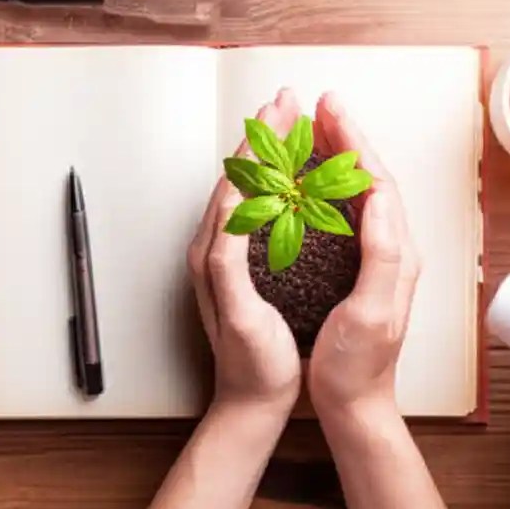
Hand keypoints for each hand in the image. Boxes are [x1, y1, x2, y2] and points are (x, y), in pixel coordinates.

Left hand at [188, 91, 303, 413]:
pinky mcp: (244, 269)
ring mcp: (230, 259)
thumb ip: (229, 269)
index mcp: (214, 255)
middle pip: (239, 177)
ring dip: (270, 154)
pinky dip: (277, 183)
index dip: (260, 143)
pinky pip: (259, 211)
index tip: (282, 112)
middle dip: (264, 136)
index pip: (235, 182)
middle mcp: (216, 250)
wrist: (250, 406)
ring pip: (249, 189)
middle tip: (288, 102)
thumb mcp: (243, 319)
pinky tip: (296, 178)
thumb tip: (231, 220)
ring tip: (292, 127)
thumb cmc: (252, 367)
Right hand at [308, 93, 420, 416]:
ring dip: (339, 154)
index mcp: (397, 254)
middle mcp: (393, 250)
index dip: (354, 141)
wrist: (355, 406)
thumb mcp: (372, 314)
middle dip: (347, 136)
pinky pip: (348, 211)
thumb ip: (381, 257)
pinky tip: (311, 179)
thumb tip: (378, 202)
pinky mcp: (360, 270)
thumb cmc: (357, 368)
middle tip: (321, 104)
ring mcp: (377, 259)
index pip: (378, 181)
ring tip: (316, 127)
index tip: (330, 110)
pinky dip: (330, 184)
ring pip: (359, 191)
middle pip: (370, 177)